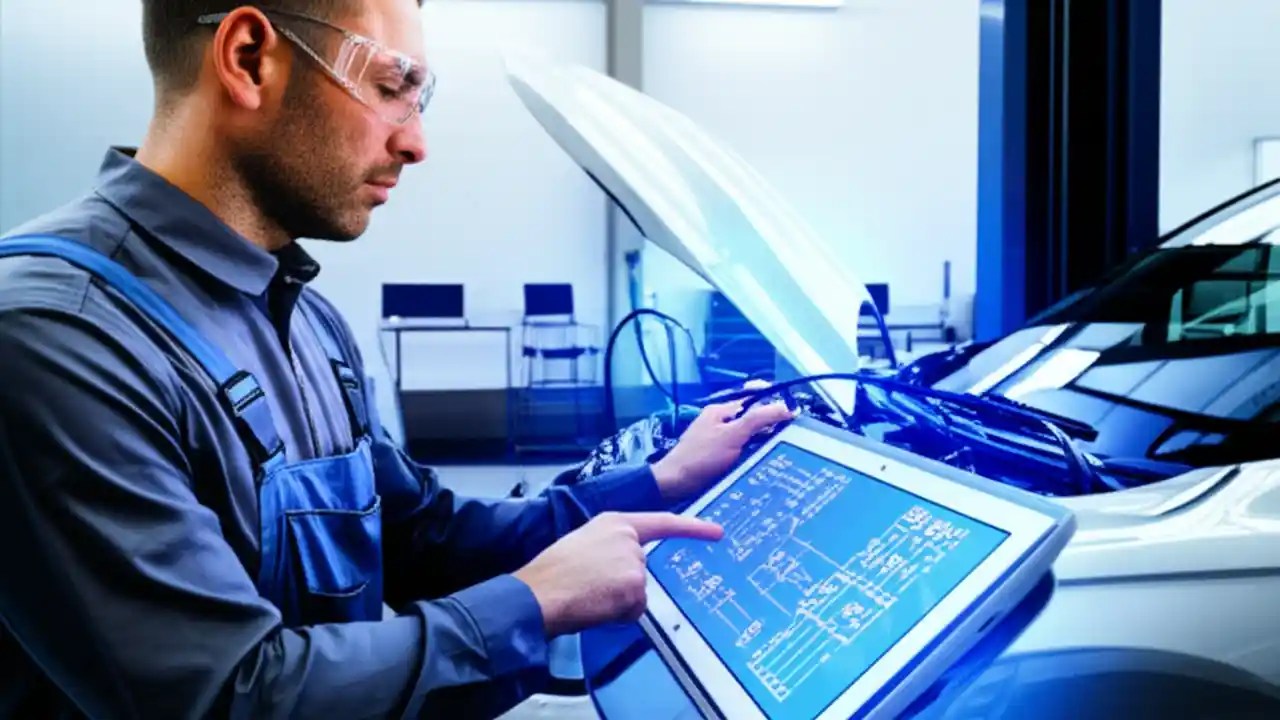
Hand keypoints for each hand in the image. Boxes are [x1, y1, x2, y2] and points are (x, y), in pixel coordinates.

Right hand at [513, 512, 722, 636]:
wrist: (539, 592)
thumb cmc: (551, 572)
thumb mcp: (583, 543)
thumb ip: (609, 548)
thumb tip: (617, 570)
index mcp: (615, 522)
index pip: (662, 522)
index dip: (692, 528)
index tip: (716, 532)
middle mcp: (629, 538)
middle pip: (641, 569)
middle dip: (622, 585)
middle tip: (590, 587)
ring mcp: (634, 561)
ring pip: (637, 592)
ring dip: (618, 600)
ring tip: (589, 595)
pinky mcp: (635, 585)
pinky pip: (633, 610)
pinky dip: (617, 614)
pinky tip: (596, 606)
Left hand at [651, 386, 794, 502]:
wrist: (675, 485)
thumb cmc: (701, 457)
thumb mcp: (732, 434)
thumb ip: (757, 419)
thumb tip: (785, 407)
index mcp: (721, 410)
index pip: (753, 400)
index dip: (773, 404)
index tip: (794, 414)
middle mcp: (720, 423)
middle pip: (753, 420)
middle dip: (771, 427)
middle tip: (793, 437)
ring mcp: (719, 442)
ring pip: (749, 438)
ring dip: (764, 445)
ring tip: (784, 452)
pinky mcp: (720, 460)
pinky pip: (743, 454)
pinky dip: (754, 457)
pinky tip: (766, 466)